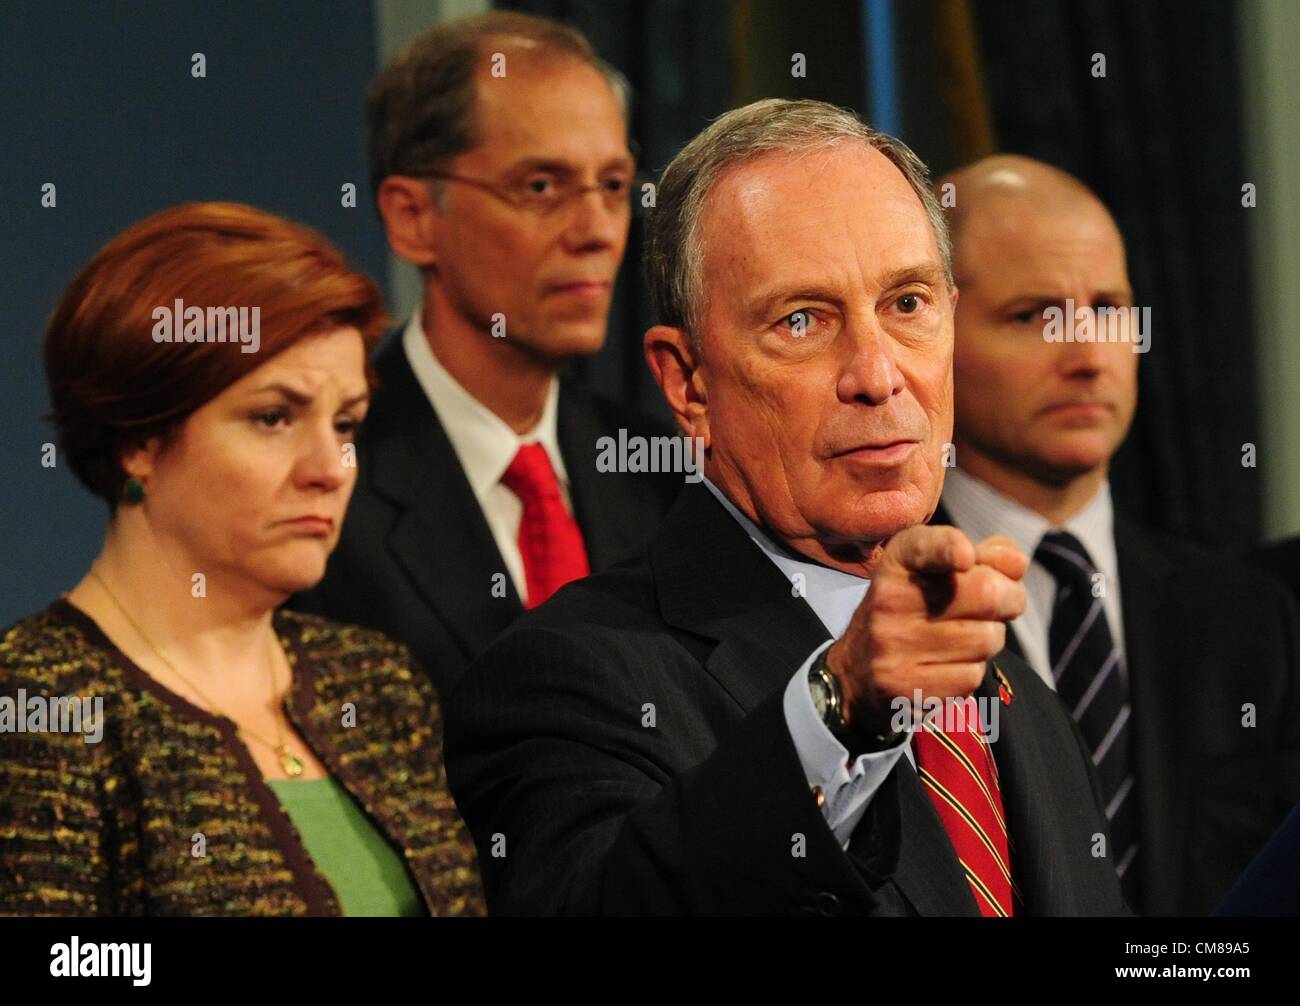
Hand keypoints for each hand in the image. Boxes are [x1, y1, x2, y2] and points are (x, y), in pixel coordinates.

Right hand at [825, 525, 1027, 735]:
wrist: (855, 673)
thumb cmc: (910, 611)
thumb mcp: (934, 574)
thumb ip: (983, 559)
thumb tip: (1017, 563)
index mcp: (897, 563)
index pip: (924, 547)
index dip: (949, 548)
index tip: (965, 556)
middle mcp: (889, 601)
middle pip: (986, 593)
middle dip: (1010, 598)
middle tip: (1002, 604)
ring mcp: (894, 647)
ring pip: (986, 639)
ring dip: (988, 639)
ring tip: (962, 638)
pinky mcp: (906, 687)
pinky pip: (971, 677)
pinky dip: (970, 672)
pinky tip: (946, 666)